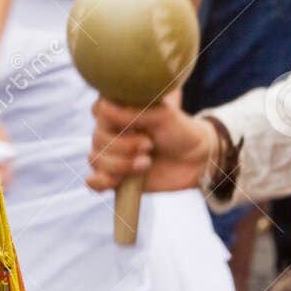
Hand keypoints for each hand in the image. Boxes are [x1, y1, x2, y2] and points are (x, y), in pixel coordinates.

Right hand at [85, 92, 217, 194]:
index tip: (138, 123)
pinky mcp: (115, 176)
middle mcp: (112, 130)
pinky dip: (101, 181)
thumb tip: (104, 110)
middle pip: (97, 138)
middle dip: (123, 146)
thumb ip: (133, 112)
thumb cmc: (180, 131)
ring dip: (120, 164)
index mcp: (120, 109)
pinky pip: (93, 181)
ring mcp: (112, 154)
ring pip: (95, 159)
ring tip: (146, 163)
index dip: (114, 120)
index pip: (99, 110)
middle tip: (149, 146)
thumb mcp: (162, 115)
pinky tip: (119, 180)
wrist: (196, 159)